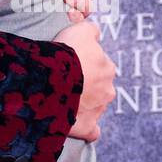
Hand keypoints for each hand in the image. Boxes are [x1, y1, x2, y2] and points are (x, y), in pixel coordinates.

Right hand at [54, 20, 114, 142]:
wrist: (53, 79)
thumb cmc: (67, 53)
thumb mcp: (80, 30)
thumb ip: (91, 29)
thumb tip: (95, 32)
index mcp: (107, 68)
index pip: (100, 64)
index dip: (85, 61)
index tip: (71, 61)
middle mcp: (107, 90)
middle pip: (99, 86)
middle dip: (87, 84)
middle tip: (66, 79)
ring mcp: (98, 110)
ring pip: (95, 106)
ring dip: (85, 103)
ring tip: (63, 97)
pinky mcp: (87, 127)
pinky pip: (91, 131)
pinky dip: (87, 129)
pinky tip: (76, 125)